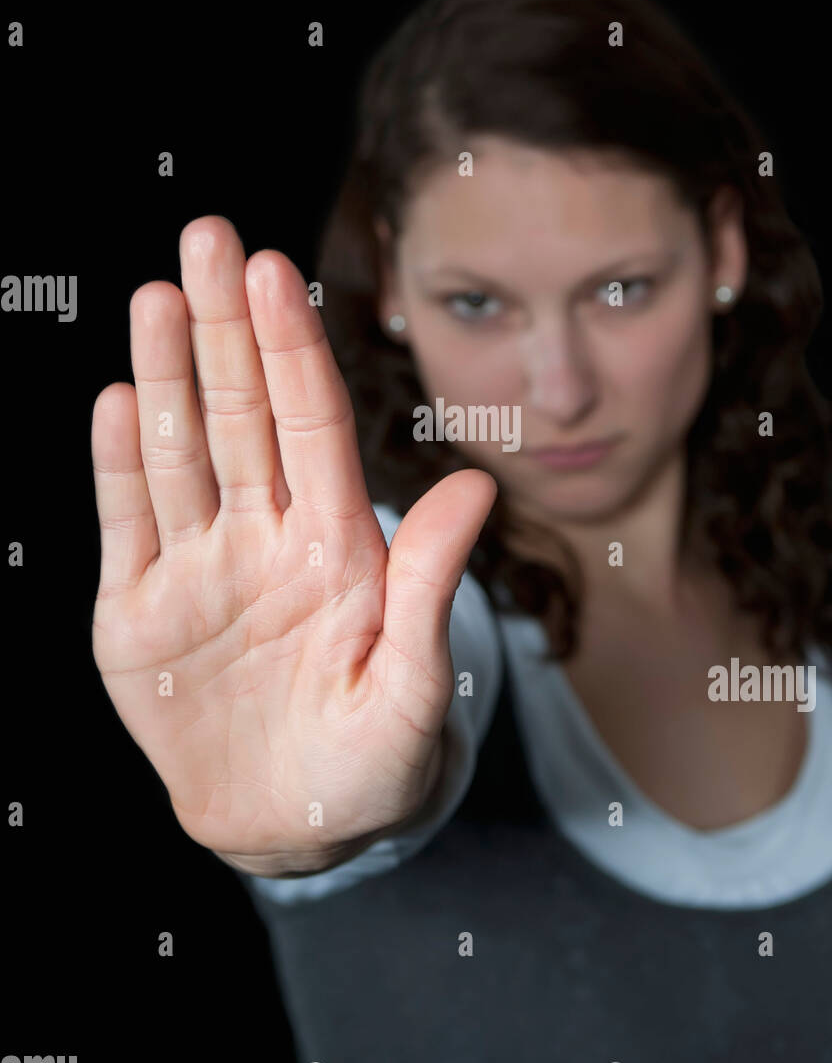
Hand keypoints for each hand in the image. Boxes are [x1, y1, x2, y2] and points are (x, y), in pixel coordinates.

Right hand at [91, 217, 496, 872]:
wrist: (290, 827)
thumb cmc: (369, 762)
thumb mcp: (411, 689)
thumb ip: (429, 588)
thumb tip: (478, 485)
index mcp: (338, 546)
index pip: (311, 425)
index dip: (292, 349)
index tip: (279, 272)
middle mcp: (266, 537)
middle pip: (242, 414)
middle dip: (225, 327)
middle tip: (211, 235)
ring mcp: (200, 568)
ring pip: (182, 452)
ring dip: (168, 374)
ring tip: (159, 295)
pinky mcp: (139, 610)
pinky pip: (130, 524)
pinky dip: (122, 465)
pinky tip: (121, 399)